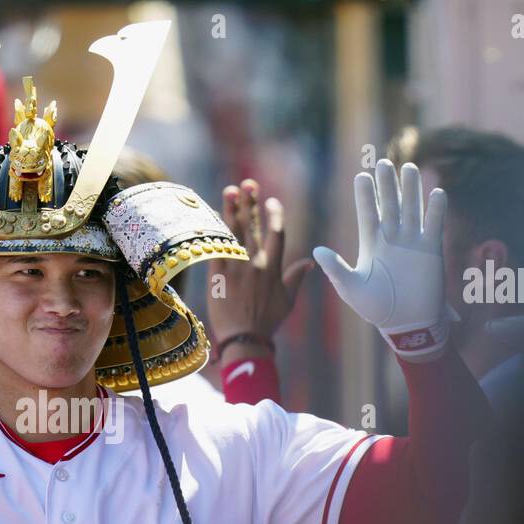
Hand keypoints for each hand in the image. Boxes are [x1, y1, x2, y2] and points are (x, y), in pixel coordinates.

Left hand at [207, 179, 313, 359]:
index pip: (276, 234)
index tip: (271, 201)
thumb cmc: (267, 322)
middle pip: (252, 227)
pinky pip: (215, 249)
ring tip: (229, 192)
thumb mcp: (287, 300)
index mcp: (273, 268)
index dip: (274, 215)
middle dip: (250, 204)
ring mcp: (235, 268)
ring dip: (231, 210)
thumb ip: (296, 278)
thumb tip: (311, 263)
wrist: (244, 338)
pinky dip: (215, 232)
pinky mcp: (217, 275)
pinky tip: (212, 218)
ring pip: (233, 234)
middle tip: (247, 184)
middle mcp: (255, 264)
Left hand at [313, 160, 448, 361]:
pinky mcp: (432, 250)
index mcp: (371, 245)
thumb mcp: (351, 288)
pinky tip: (436, 192)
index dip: (365, 196)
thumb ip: (336, 268)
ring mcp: (413, 243)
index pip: (368, 214)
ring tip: (409, 168)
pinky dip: (436, 210)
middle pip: (390, 205)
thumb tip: (316, 250)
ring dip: (412, 190)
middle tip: (384, 163)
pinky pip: (434, 225)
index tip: (361, 176)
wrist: (406, 324)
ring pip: (412, 209)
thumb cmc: (375, 308)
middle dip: (387, 185)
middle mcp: (392, 239)